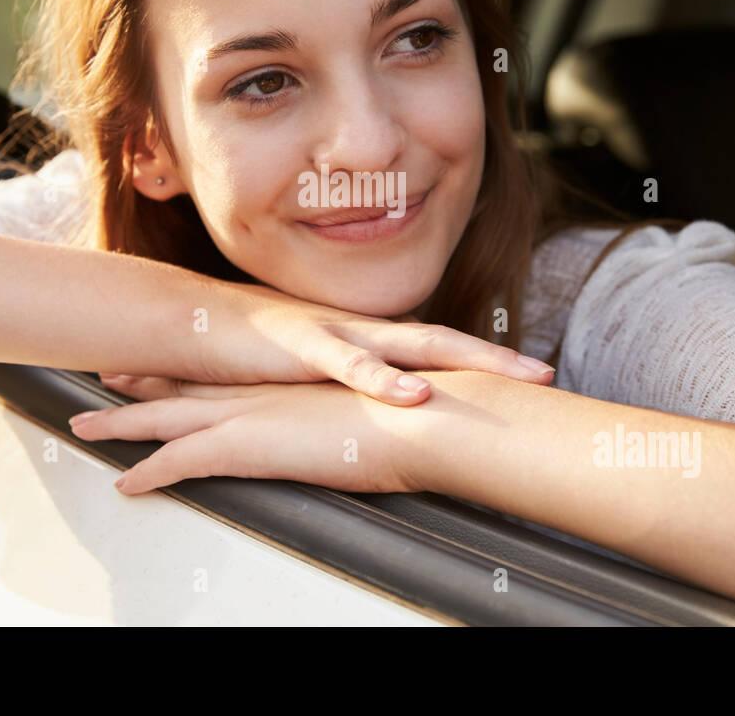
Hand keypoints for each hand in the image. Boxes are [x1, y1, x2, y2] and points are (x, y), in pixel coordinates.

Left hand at [72, 374, 450, 494]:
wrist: (416, 414)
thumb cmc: (406, 415)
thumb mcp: (369, 412)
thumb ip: (348, 416)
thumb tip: (356, 430)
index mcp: (284, 383)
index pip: (224, 374)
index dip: (188, 367)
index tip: (161, 361)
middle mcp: (258, 393)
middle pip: (184, 386)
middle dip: (141, 383)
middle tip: (105, 377)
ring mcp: (247, 416)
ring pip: (165, 419)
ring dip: (122, 424)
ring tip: (83, 429)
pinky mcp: (247, 445)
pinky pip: (181, 462)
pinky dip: (150, 471)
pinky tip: (126, 484)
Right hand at [153, 278, 554, 406]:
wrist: (188, 322)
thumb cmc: (248, 351)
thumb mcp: (308, 370)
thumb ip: (345, 384)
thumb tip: (379, 412)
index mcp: (362, 336)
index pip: (434, 346)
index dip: (482, 359)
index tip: (528, 374)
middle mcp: (358, 328)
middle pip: (440, 339)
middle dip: (494, 356)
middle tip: (546, 371)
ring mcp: (331, 333)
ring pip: (409, 343)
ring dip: (462, 359)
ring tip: (507, 374)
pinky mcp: (297, 345)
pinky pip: (345, 363)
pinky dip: (381, 379)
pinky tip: (412, 394)